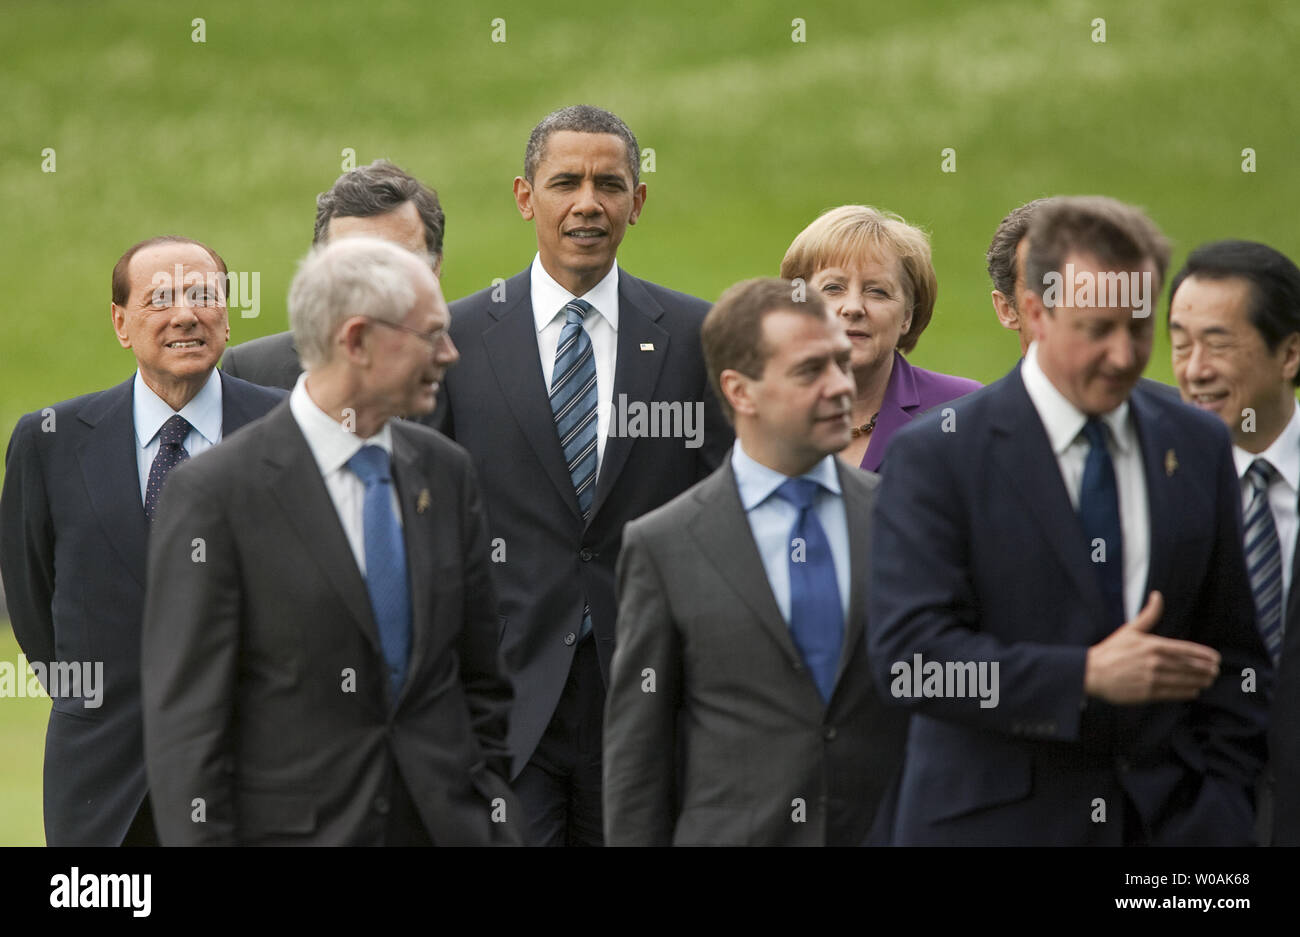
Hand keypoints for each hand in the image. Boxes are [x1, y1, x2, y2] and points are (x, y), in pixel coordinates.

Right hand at [1083, 591, 1219, 703]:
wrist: (1091, 672)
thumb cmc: (1111, 650)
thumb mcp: (1129, 630)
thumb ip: (1148, 614)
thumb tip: (1158, 595)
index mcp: (1152, 645)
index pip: (1185, 650)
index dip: (1203, 654)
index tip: (1215, 658)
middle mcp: (1154, 662)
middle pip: (1187, 666)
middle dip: (1205, 669)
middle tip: (1216, 671)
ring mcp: (1151, 679)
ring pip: (1183, 680)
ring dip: (1199, 681)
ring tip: (1209, 681)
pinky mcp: (1147, 693)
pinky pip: (1172, 693)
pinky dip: (1185, 692)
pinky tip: (1193, 691)